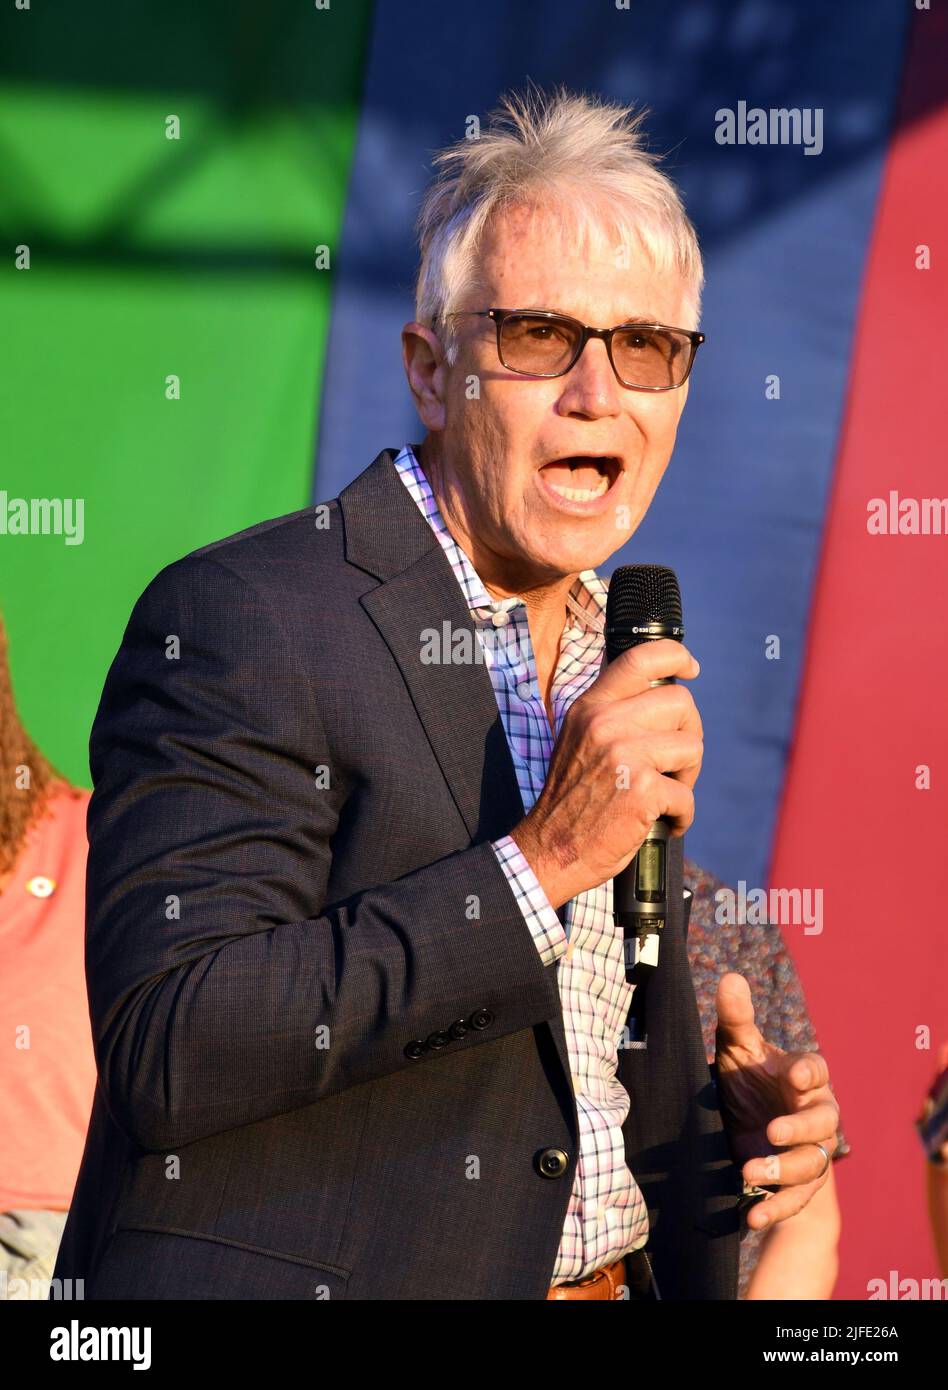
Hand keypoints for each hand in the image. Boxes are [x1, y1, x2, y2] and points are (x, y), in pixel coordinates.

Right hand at [510, 639, 702, 908]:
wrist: (550, 849)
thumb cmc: (571, 800)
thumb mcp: (579, 741)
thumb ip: (612, 716)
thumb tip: (664, 699)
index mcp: (591, 707)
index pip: (640, 659)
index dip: (676, 656)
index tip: (691, 670)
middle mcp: (606, 723)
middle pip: (681, 703)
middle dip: (690, 734)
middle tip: (677, 763)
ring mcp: (624, 754)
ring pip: (692, 747)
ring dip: (689, 776)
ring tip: (668, 794)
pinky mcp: (642, 789)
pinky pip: (687, 795)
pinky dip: (683, 814)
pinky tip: (667, 822)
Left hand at [714, 972, 838, 1230]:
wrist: (752, 1129)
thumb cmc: (749, 1078)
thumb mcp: (737, 1048)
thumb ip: (735, 1018)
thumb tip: (729, 978)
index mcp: (804, 1075)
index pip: (818, 1069)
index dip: (810, 1072)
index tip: (795, 1075)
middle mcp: (815, 1114)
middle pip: (822, 1123)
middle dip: (799, 1130)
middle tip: (771, 1131)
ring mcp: (810, 1151)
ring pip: (811, 1164)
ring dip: (782, 1171)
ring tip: (748, 1172)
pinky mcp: (799, 1186)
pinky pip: (796, 1201)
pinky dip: (775, 1209)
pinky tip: (751, 1216)